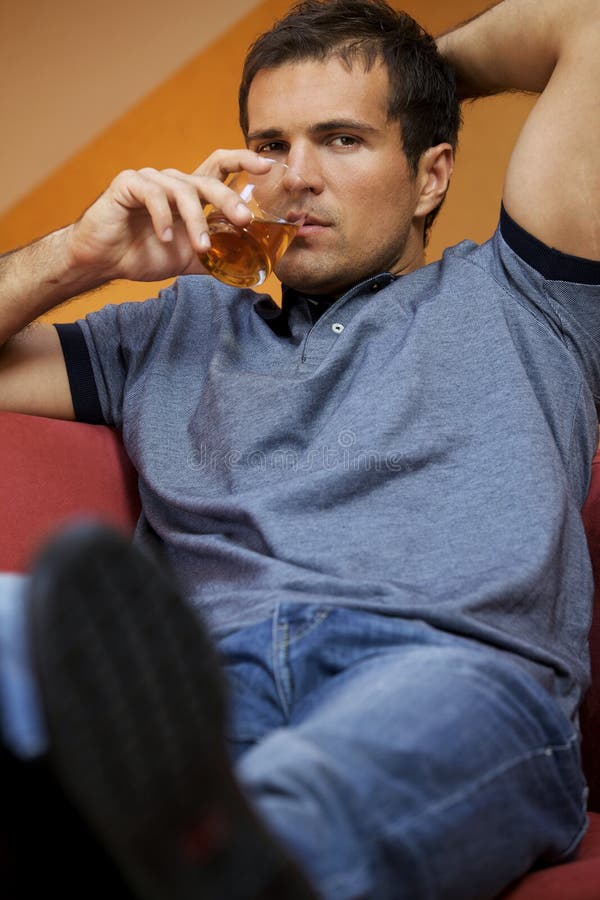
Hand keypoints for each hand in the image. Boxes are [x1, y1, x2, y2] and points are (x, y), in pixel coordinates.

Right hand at [67, 150, 273, 282]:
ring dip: (195, 221)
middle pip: (208, 180)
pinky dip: (163, 218)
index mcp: (190, 194)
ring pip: (183, 191)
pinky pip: (153, 195)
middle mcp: (173, 182)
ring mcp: (151, 180)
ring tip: (200, 247)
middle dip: (229, 200)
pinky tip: (165, 238)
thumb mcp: (188, 260)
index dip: (244, 161)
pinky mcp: (128, 183)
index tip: (267, 166)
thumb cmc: (143, 255)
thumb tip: (250, 269)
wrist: (103, 260)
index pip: (221, 168)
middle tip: (243, 220)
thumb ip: (216, 258)